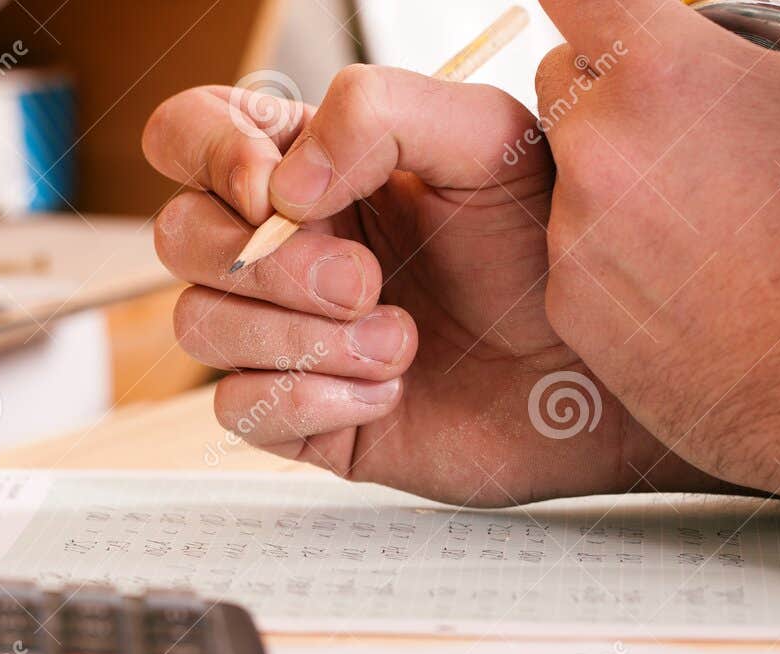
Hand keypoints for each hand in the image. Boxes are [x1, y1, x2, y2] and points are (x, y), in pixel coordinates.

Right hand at [142, 65, 724, 505]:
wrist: (598, 370)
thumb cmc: (552, 251)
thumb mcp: (489, 141)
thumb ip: (380, 112)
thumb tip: (284, 186)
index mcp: (316, 166)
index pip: (192, 134)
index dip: (209, 154)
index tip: (275, 192)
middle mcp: (288, 248)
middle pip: (181, 236)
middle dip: (268, 264)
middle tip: (365, 282)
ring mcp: (289, 336)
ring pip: (202, 324)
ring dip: (302, 337)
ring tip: (403, 343)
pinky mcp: (305, 414)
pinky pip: (238, 406)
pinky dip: (311, 397)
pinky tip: (389, 391)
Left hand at [534, 0, 779, 502]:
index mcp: (662, 72)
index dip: (600, 0)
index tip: (622, 14)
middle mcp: (600, 152)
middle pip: (563, 80)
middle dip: (615, 86)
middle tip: (695, 123)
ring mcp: (578, 239)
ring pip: (569, 175)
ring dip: (618, 177)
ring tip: (711, 216)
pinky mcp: (574, 312)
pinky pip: (574, 255)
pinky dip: (615, 255)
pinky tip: (695, 276)